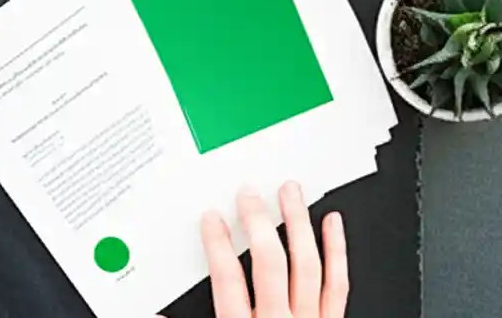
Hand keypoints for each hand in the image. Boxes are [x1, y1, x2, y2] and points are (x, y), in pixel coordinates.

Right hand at [193, 182, 347, 317]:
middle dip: (258, 223)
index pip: (228, 280)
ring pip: (307, 264)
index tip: (212, 220)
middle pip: (270, 263)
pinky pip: (338, 284)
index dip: (218, 245)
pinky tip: (331, 224)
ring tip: (290, 195)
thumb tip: (163, 311)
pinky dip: (336, 250)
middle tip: (249, 197)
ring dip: (297, 223)